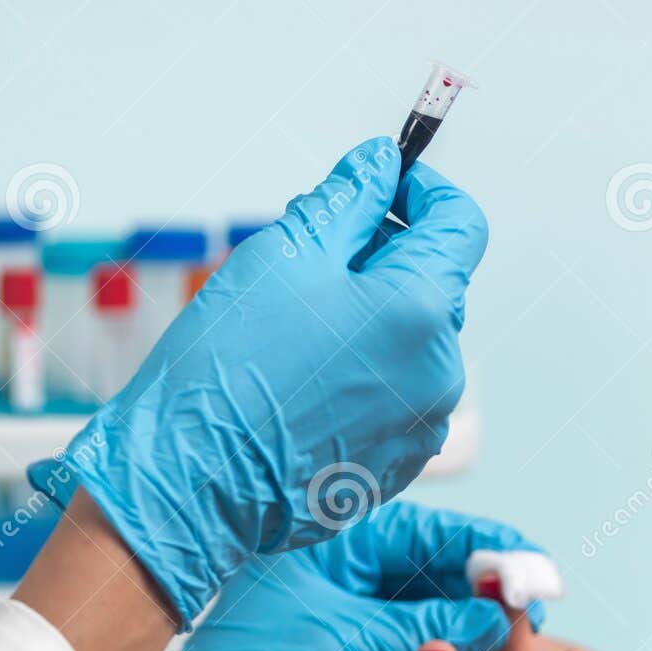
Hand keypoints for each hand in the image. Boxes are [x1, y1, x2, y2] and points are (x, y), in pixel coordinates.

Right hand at [34, 136, 488, 621]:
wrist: (192, 486)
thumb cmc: (228, 369)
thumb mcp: (283, 255)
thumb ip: (346, 199)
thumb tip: (380, 164)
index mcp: (422, 308)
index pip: (459, 224)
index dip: (421, 192)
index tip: (383, 183)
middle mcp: (441, 369)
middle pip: (434, 282)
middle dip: (381, 256)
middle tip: (308, 258)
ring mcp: (424, 422)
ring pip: (412, 340)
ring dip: (369, 316)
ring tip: (294, 329)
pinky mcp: (399, 462)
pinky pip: (395, 392)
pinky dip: (362, 370)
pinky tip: (301, 380)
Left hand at [119, 501, 541, 650]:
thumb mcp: (337, 648)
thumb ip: (420, 631)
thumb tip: (492, 616)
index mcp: (324, 546)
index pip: (421, 531)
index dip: (481, 544)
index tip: (529, 564)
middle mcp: (337, 578)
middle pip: (430, 571)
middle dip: (482, 588)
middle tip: (533, 605)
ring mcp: (342, 624)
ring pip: (425, 618)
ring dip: (466, 631)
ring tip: (514, 642)